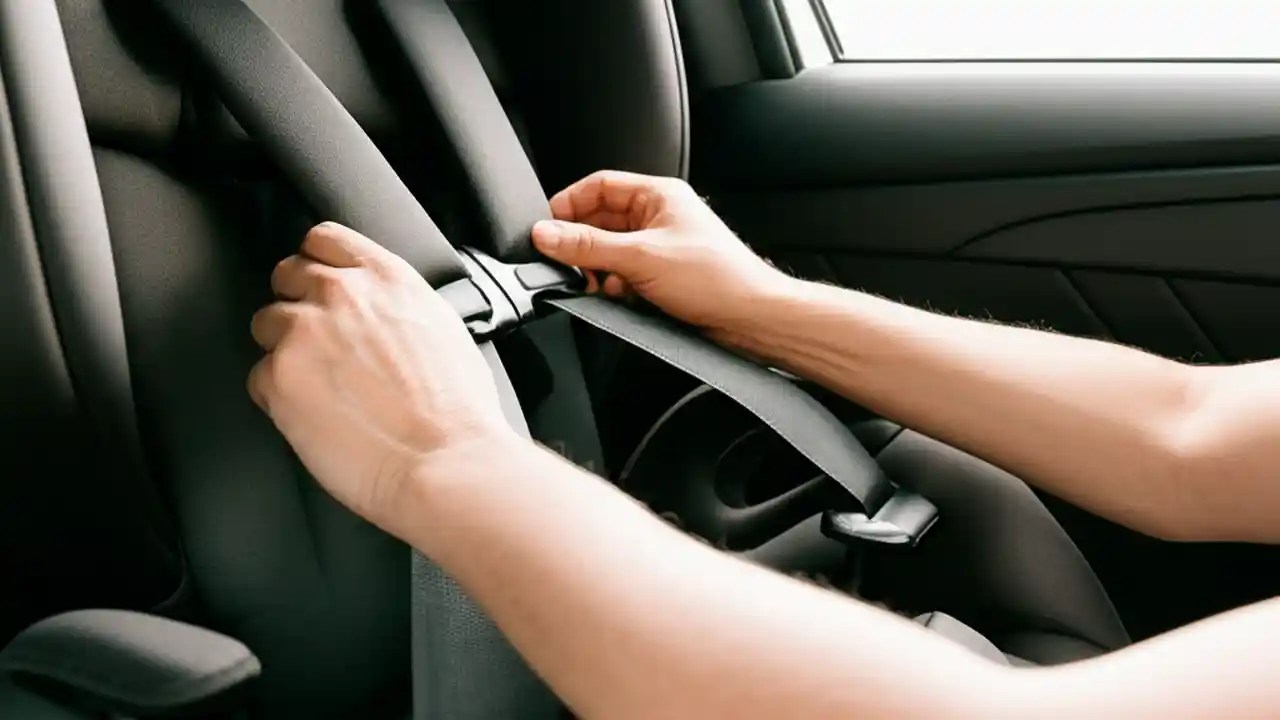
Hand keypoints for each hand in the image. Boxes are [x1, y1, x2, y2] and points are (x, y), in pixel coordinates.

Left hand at [247, 222, 517, 534]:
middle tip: (319, 344)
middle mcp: (340, 294)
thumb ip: (398, 305)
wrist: (447, 461)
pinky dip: (280, 397)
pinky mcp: (279, 378)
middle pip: (287, 275)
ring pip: (266, 325)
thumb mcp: (442, 328)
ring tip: (321, 388)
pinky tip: (317, 416)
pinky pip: (259, 378)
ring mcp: (304, 333)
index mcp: (386, 277)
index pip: (324, 238)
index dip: (318, 262)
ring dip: (286, 351)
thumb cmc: (458, 411)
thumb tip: (379, 314)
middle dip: (298, 304)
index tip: (319, 280)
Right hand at [531, 171, 789, 331]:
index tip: (547, 227)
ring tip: (597, 283)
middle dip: (583, 244)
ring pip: (610, 251)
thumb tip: (547, 234)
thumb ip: (588, 246)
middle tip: (565, 263)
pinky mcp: (662, 275)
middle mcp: (659, 216)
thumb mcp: (640, 257)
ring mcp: (661, 246)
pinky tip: (619, 296)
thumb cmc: (716, 277)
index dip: (570, 204)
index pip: (599, 186)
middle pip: (601, 220)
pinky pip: (623, 274)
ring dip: (598, 268)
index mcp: (659, 195)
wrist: (750, 317)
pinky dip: (614, 285)